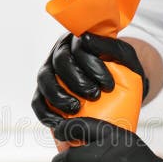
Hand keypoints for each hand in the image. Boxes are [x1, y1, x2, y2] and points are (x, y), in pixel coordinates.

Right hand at [31, 33, 149, 127]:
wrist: (122, 89)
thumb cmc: (123, 70)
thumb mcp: (125, 57)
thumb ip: (111, 46)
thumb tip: (86, 39)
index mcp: (78, 40)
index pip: (79, 47)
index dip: (92, 66)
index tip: (109, 85)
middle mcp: (60, 52)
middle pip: (61, 62)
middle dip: (77, 81)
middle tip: (95, 96)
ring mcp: (49, 71)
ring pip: (44, 79)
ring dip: (58, 96)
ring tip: (76, 108)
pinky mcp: (43, 91)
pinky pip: (37, 101)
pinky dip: (46, 113)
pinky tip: (60, 122)